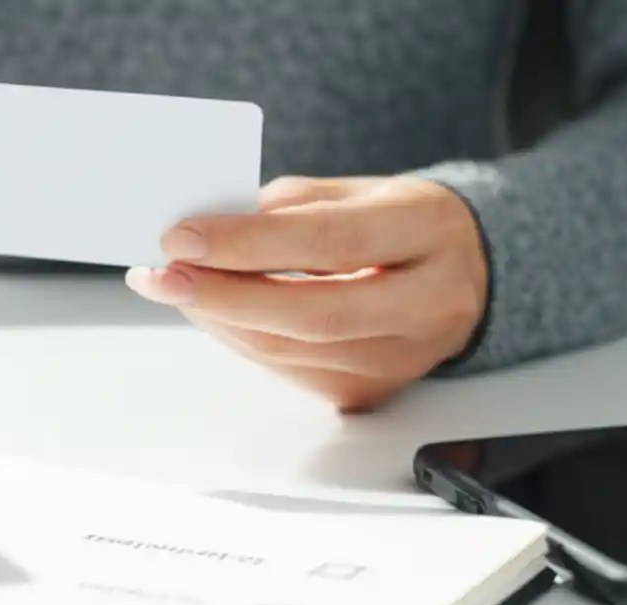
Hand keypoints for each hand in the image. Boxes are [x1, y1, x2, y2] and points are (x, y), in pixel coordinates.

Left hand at [125, 176, 487, 410]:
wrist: (465, 274)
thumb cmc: (399, 224)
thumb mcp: (357, 191)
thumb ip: (287, 207)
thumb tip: (204, 231)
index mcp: (429, 231)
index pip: (329, 242)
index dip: (247, 243)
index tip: (181, 236)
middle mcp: (429, 303)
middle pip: (311, 313)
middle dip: (221, 296)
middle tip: (160, 275)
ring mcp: (404, 358)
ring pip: (290, 350)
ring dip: (218, 319)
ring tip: (172, 285)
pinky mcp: (373, 392)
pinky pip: (287, 370)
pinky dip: (240, 337)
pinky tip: (211, 310)